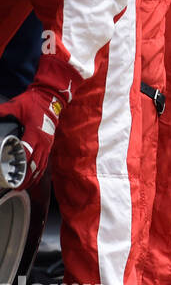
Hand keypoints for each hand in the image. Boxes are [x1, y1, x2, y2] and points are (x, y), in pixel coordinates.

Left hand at [0, 55, 79, 189]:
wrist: (51, 98)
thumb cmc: (34, 102)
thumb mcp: (15, 106)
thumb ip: (2, 112)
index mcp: (34, 133)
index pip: (27, 152)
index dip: (19, 164)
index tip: (12, 173)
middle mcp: (43, 141)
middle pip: (34, 164)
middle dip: (25, 177)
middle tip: (14, 186)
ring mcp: (47, 144)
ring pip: (40, 165)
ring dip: (32, 177)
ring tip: (22, 186)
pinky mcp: (48, 145)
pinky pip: (45, 162)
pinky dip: (39, 172)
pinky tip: (34, 178)